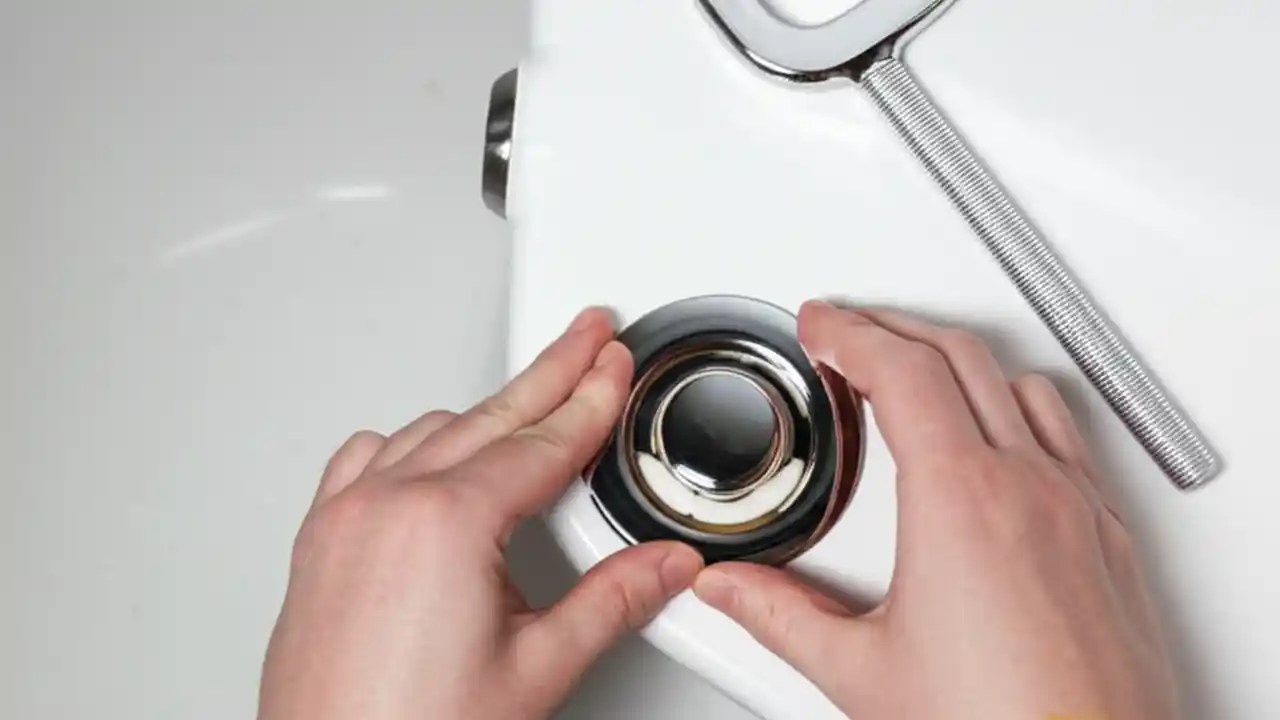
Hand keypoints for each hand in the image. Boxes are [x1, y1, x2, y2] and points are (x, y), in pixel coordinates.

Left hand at [259, 308, 702, 719]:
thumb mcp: (538, 670)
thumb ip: (611, 602)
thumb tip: (665, 565)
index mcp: (445, 525)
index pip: (542, 443)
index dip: (591, 398)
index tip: (614, 363)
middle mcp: (387, 507)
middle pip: (491, 416)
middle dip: (551, 371)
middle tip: (590, 336)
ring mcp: (345, 520)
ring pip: (431, 431)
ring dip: (490, 412)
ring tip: (536, 400)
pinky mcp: (321, 542)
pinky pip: (370, 459)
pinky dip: (415, 443)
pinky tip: (440, 450)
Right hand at [694, 302, 1177, 718]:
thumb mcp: (863, 673)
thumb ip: (781, 616)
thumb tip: (728, 586)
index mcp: (961, 501)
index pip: (899, 371)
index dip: (848, 332)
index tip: (821, 324)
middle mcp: (1030, 489)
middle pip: (956, 357)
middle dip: (893, 327)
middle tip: (848, 331)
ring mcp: (1080, 507)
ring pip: (1019, 384)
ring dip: (957, 359)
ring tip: (914, 368)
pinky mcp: (1110, 537)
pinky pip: (1066, 434)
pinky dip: (1018, 405)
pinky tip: (999, 433)